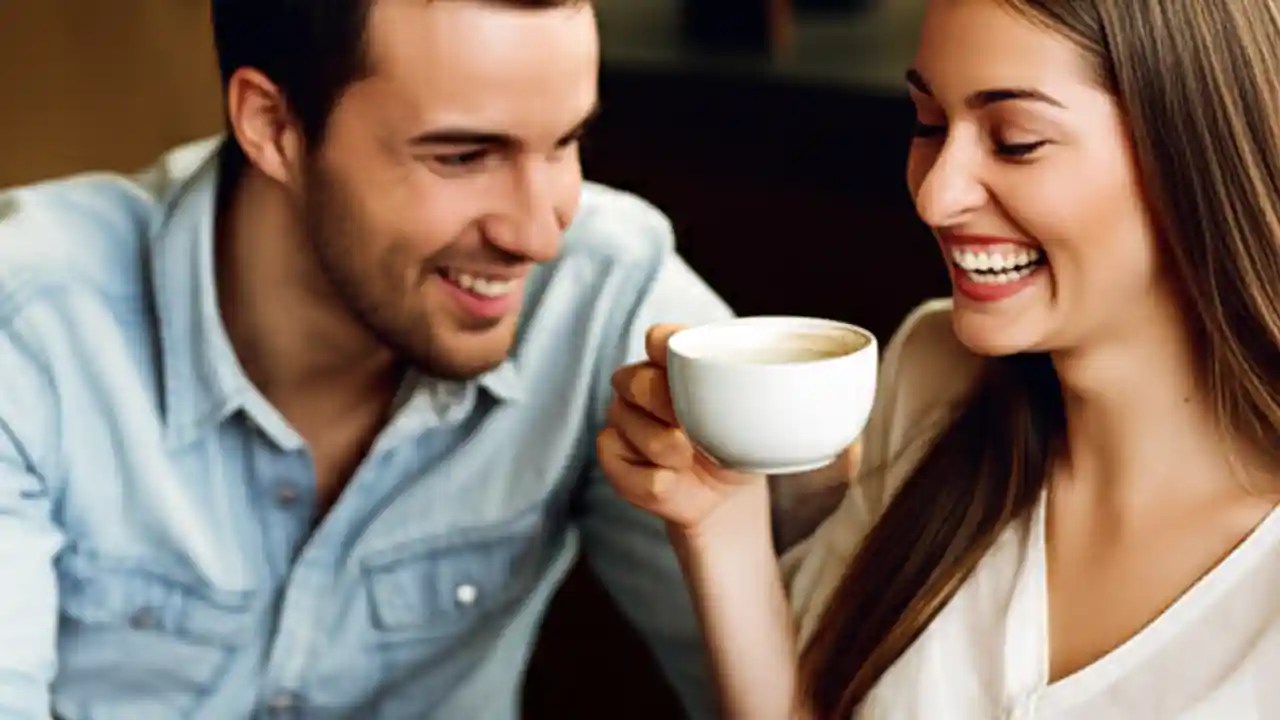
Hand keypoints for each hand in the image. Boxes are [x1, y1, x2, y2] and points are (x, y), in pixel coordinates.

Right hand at [597, 324, 765, 532]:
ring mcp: (621, 418)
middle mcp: (640, 382)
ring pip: (634, 429)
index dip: (666, 347)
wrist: (723, 495)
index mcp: (674, 361)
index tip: (684, 363)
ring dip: (671, 453)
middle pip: (636, 379)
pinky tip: (674, 481)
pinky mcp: (611, 455)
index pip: (660, 338)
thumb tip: (808, 390)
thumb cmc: (737, 443)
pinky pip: (628, 468)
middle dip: (669, 406)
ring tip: (691, 459)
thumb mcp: (758, 416)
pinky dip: (658, 483)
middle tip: (696, 430)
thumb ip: (766, 392)